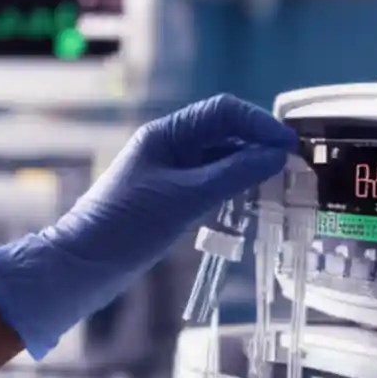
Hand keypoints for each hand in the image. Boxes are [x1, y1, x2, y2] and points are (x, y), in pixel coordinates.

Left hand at [0, 94, 297, 357]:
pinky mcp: (170, 199)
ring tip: (279, 186)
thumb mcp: (184, 199)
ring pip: (220, 160)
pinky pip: (211, 184)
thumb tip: (275, 156)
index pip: (223, 112)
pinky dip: (234, 190)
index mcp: (166, 134)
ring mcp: (170, 173)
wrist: (82, 265)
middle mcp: (169, 146)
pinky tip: (252, 204)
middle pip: (224, 134)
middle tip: (293, 168)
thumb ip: (232, 175)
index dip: (259, 124)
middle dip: (259, 145)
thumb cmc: (125, 226)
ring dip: (249, 169)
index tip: (290, 146)